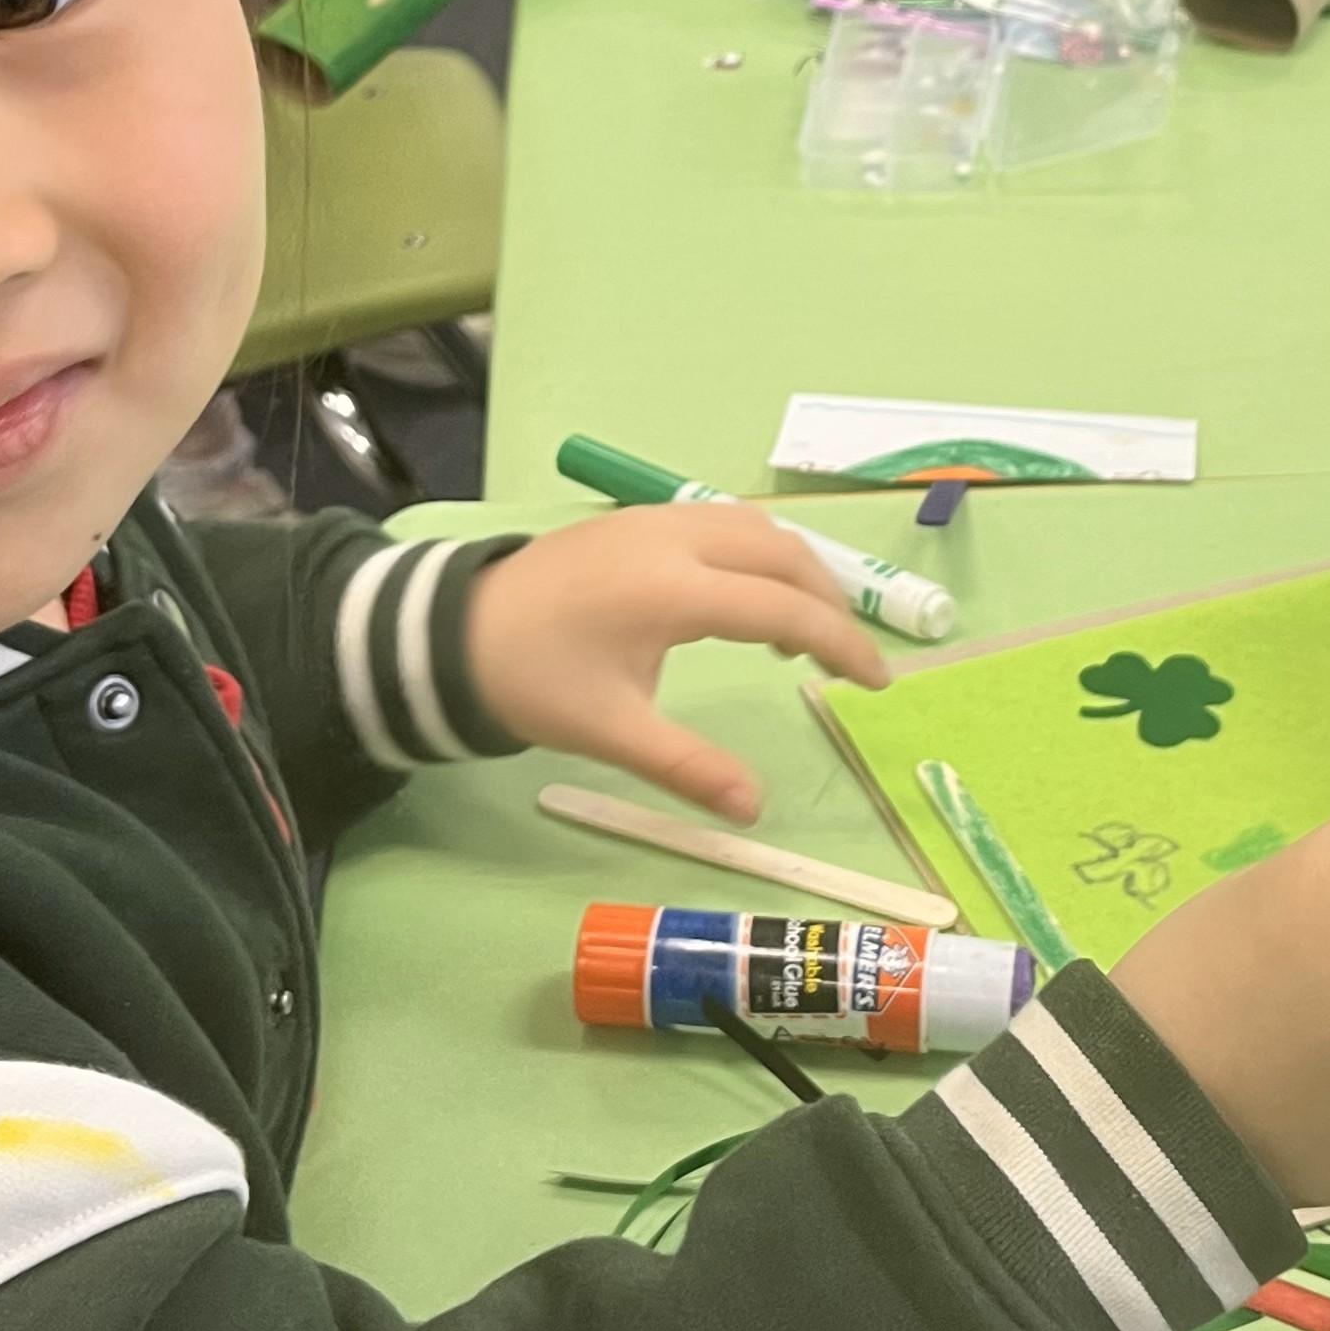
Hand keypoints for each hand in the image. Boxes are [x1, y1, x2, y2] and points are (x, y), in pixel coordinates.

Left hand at [465, 505, 885, 820]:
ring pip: (757, 528)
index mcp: (673, 588)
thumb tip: (753, 812)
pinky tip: (744, 606)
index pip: (786, 606)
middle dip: (830, 602)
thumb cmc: (534, 680)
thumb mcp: (612, 731)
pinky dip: (758, 556)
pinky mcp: (639, 518)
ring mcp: (656, 519)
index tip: (877, 682)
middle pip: (785, 553)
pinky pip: (724, 522)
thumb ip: (688, 767)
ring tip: (796, 637)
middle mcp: (675, 537)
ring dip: (794, 573)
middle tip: (846, 661)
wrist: (452, 630)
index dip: (841, 644)